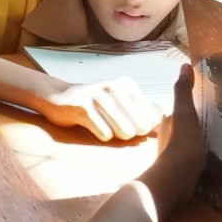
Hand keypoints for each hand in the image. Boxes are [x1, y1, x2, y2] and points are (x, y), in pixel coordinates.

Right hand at [40, 78, 159, 141]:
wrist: (57, 96)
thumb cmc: (93, 104)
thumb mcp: (117, 100)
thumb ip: (139, 109)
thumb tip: (163, 121)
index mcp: (126, 85)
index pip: (152, 116)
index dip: (145, 129)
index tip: (135, 130)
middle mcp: (115, 87)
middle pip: (140, 126)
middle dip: (133, 135)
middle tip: (119, 131)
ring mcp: (99, 96)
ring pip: (125, 131)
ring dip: (118, 136)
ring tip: (109, 131)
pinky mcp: (83, 107)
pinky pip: (105, 133)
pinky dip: (103, 136)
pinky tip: (96, 130)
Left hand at [140, 64, 204, 207]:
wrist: (175, 182)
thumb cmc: (181, 145)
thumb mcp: (185, 114)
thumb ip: (183, 91)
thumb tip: (184, 65)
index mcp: (169, 123)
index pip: (183, 111)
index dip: (196, 108)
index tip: (215, 107)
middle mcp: (170, 138)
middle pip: (191, 129)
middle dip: (206, 129)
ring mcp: (177, 157)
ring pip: (197, 147)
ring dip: (211, 147)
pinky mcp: (186, 173)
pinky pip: (202, 164)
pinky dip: (213, 164)